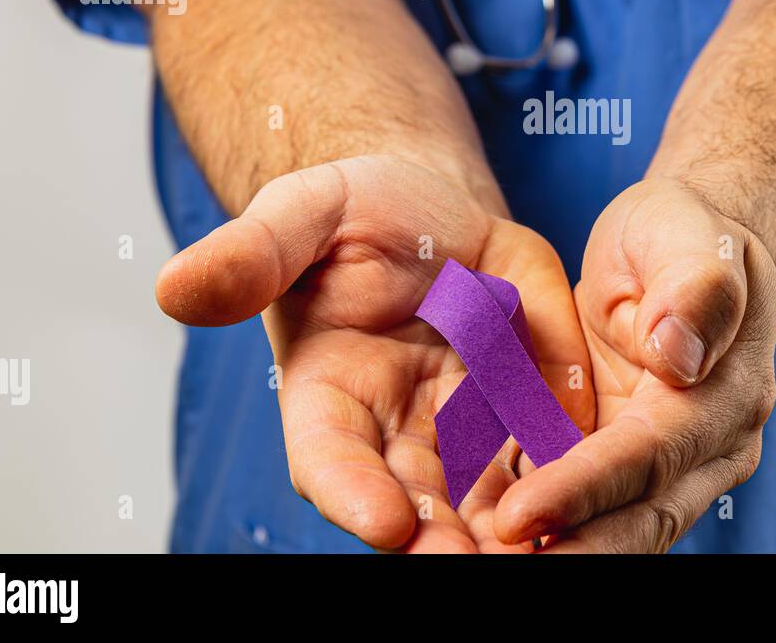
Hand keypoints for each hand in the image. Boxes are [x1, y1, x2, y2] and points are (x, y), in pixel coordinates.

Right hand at [155, 155, 594, 551]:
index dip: (351, 494)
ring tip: (547, 559)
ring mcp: (465, 426)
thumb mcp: (306, 212)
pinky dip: (571, 485)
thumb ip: (254, 252)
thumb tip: (173, 288)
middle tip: (479, 569)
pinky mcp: (526, 408)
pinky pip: (550, 456)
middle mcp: (394, 429)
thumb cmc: (356, 210)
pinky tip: (602, 503)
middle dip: (443, 546)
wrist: (434, 206)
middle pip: (414, 506)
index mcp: (327, 392)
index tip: (386, 524)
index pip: (329, 458)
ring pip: (488, 499)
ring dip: (513, 536)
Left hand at [494, 178, 775, 551]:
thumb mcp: (690, 236)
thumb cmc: (683, 233)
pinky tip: (473, 536)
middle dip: (565, 552)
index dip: (584, 489)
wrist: (682, 252)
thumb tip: (680, 355)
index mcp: (724, 396)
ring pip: (610, 531)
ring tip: (468, 561)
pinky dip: (537, 531)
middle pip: (635, 520)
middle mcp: (706, 450)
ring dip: (548, 553)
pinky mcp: (625, 469)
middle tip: (484, 567)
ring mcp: (669, 469)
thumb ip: (695, 288)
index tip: (517, 516)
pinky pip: (583, 513)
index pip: (650, 457)